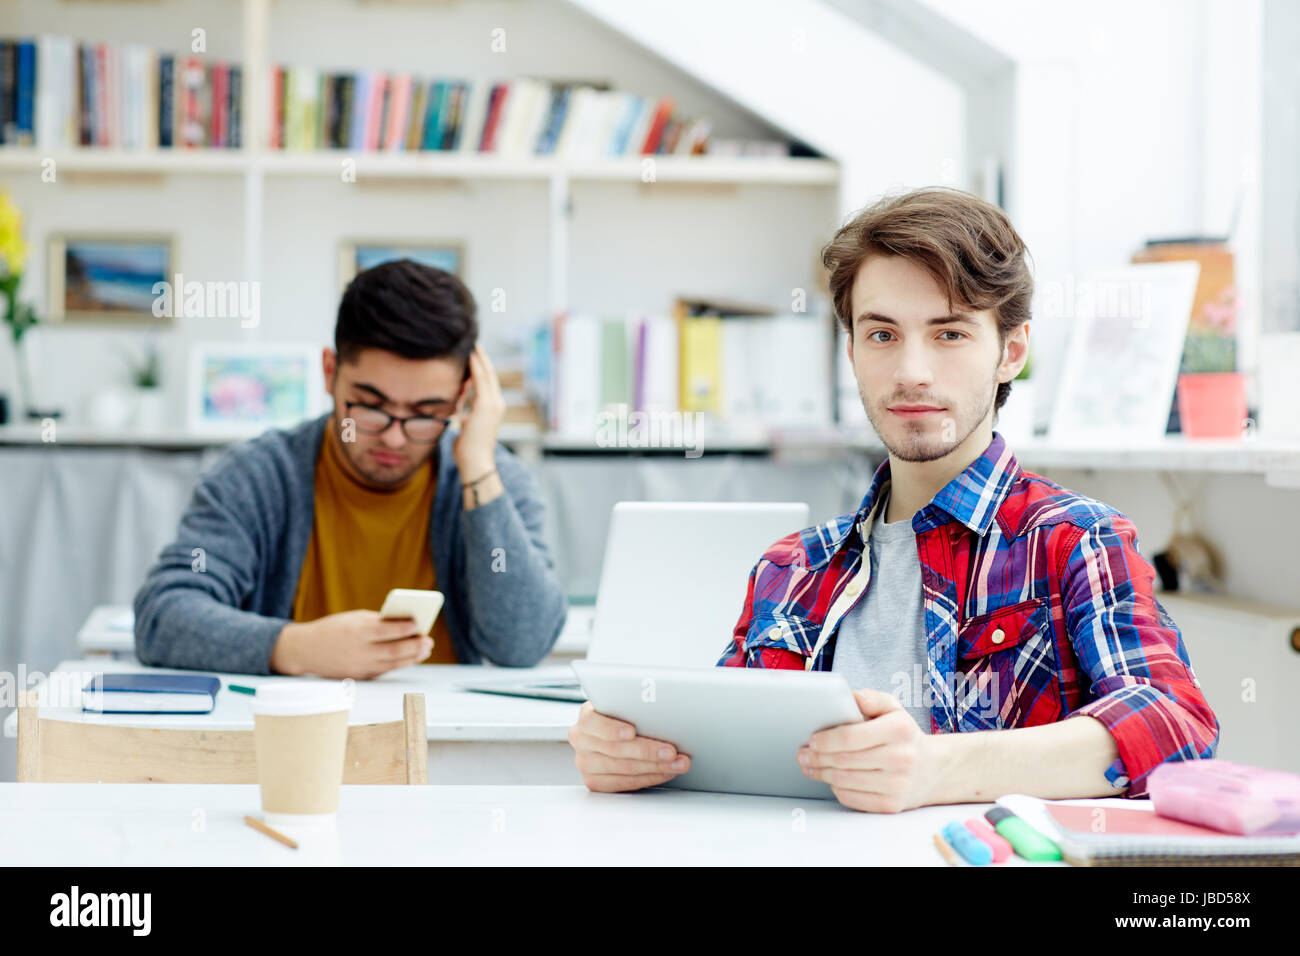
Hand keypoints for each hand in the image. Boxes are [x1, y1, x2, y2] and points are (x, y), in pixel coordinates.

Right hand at [271, 610, 433, 679]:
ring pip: (393, 664)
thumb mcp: (354, 618)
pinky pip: (385, 670)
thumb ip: (378, 622)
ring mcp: (360, 667)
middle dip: (415, 646)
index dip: (406, 628)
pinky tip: (411, 657)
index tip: (419, 624)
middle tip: (429, 641)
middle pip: (394, 651)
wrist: (305, 650)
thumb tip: (406, 625)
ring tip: (425, 649)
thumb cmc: (334, 629)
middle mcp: (360, 652)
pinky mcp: (361, 677)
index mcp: (357, 632)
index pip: (387, 631)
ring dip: (412, 657)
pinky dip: (400, 663)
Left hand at [452, 344, 505, 476]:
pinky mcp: (486, 406)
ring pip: (487, 373)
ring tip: (471, 343)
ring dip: (478, 357)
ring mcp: (493, 404)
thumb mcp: (465, 423)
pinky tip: (469, 355)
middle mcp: (497, 403)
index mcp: (493, 408)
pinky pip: (481, 381)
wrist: (476, 463)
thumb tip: (457, 399)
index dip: (481, 365)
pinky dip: (475, 366)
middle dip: (481, 357)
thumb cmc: (468, 449)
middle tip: (473, 341)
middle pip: (490, 373)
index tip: (472, 352)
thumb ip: (463, 409)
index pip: (487, 381)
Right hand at [568, 701, 691, 791]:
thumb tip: (660, 714)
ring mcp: (585, 762)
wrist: (616, 731)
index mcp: (586, 716)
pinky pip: (623, 783)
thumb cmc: (626, 716)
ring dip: (654, 767)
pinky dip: (648, 778)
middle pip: (614, 749)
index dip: (613, 729)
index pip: (593, 722)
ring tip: (676, 763)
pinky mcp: (594, 780)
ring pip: (622, 768)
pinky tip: (664, 772)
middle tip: (671, 752)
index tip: (632, 731)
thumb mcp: (626, 706)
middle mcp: (581, 739)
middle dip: (648, 751)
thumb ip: (634, 709)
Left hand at [797, 688, 939, 812]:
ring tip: (810, 766)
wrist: (933, 769)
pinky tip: (832, 779)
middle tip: (802, 755)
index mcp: (898, 730)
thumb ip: (871, 699)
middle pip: (843, 761)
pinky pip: (852, 798)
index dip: (825, 740)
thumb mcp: (893, 708)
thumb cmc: (904, 735)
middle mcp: (900, 758)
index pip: (850, 737)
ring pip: (844, 781)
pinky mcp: (891, 805)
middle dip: (816, 758)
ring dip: (821, 774)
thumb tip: (849, 697)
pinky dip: (836, 788)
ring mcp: (897, 785)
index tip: (811, 740)